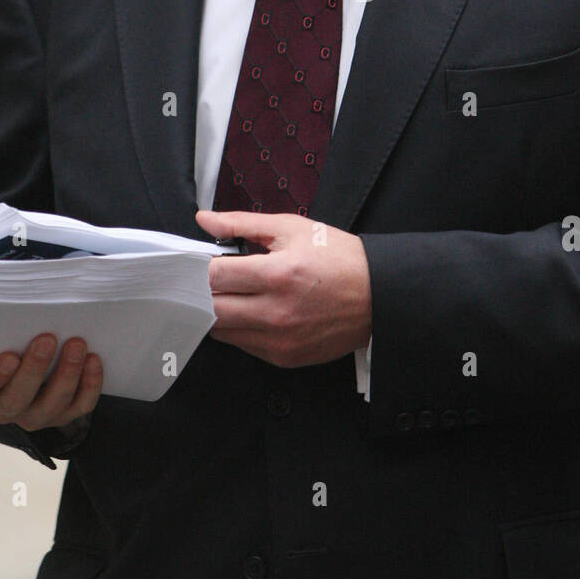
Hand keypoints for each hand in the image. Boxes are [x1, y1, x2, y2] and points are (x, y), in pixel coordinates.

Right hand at [0, 334, 102, 430]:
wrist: (31, 353)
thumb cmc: (8, 338)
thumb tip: (14, 295)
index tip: (10, 356)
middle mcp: (3, 408)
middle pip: (15, 400)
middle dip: (34, 370)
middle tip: (47, 339)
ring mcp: (35, 415)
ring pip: (51, 405)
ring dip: (66, 374)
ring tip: (77, 344)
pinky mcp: (64, 415)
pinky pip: (79, 406)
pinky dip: (89, 384)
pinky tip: (93, 359)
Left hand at [195, 209, 371, 368]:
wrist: (378, 296)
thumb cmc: (339, 258)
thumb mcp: (292, 228)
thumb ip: (242, 223)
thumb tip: (205, 220)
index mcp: (278, 275)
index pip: (214, 276)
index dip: (201, 266)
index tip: (204, 261)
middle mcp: (276, 313)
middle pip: (210, 308)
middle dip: (205, 291)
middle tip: (216, 278)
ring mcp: (279, 341)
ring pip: (221, 331)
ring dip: (219, 311)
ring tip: (235, 293)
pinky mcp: (284, 358)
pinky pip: (242, 345)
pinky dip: (239, 328)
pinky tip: (253, 310)